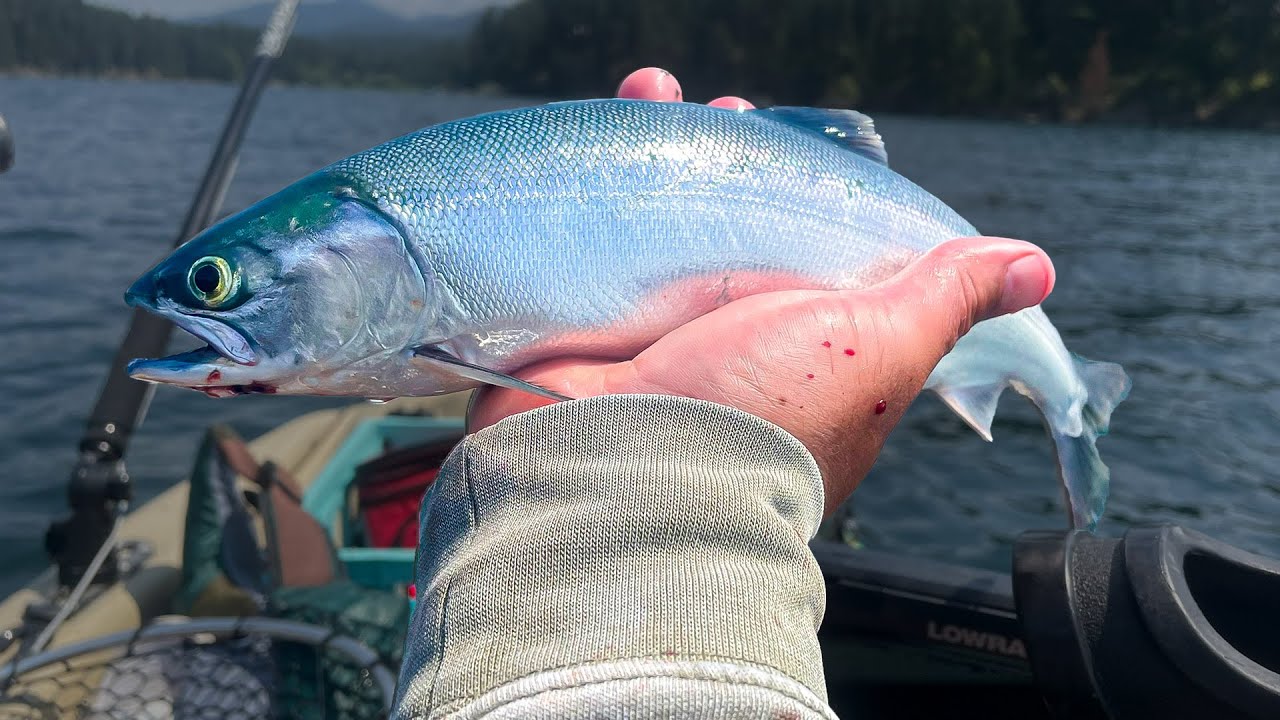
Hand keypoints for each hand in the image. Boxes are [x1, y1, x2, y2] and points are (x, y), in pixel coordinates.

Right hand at [469, 69, 1055, 516]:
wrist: (624, 467)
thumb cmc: (764, 416)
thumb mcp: (876, 348)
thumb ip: (942, 301)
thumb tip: (1034, 267)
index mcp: (800, 343)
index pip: (812, 245)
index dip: (807, 188)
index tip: (795, 140)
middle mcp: (728, 334)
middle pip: (732, 222)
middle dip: (731, 155)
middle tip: (726, 112)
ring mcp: (652, 325)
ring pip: (663, 214)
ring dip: (666, 145)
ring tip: (664, 96)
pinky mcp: (587, 316)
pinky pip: (594, 224)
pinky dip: (600, 166)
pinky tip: (618, 113)